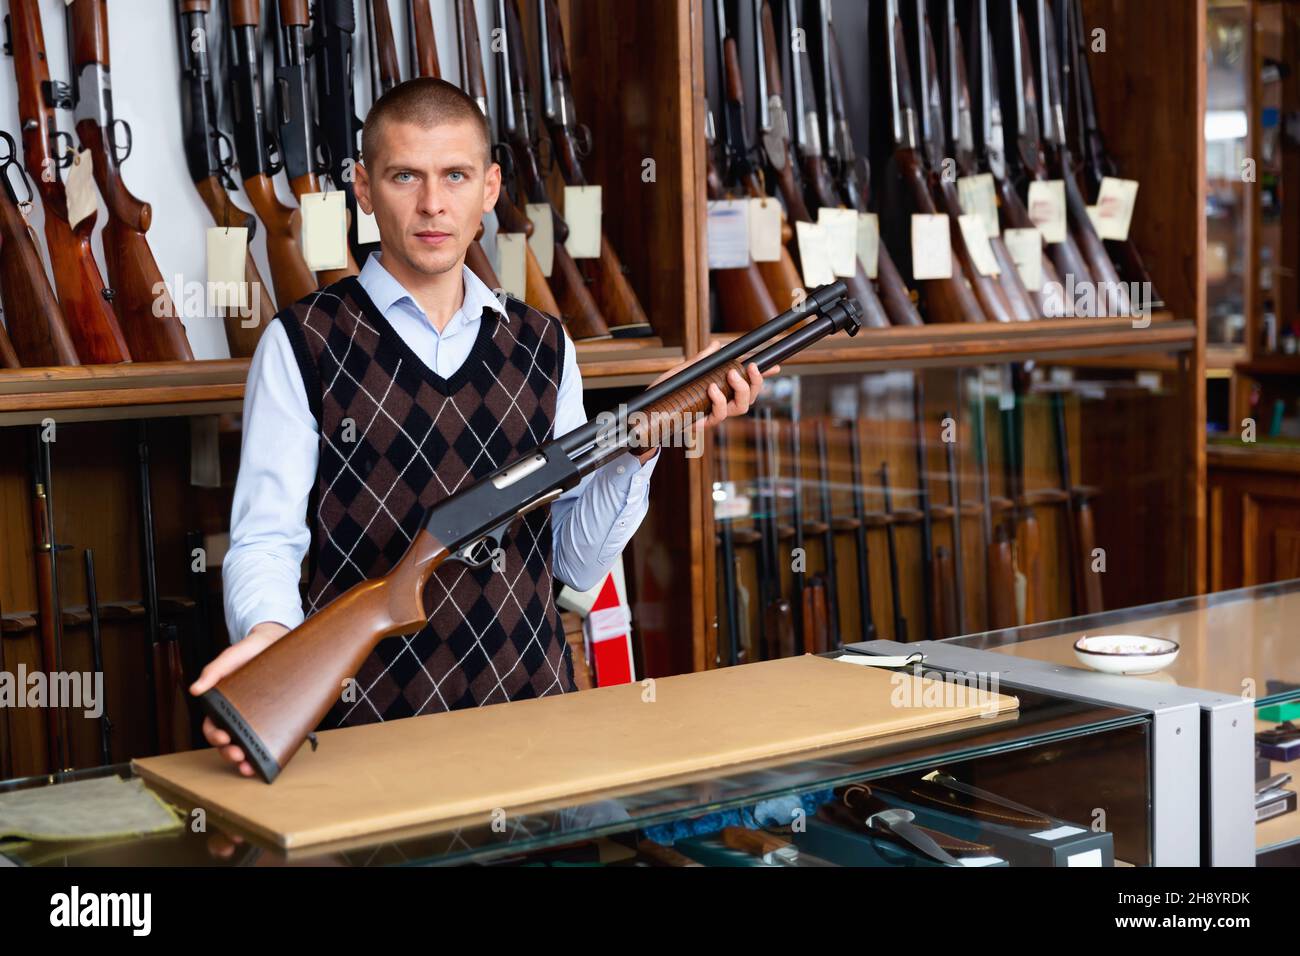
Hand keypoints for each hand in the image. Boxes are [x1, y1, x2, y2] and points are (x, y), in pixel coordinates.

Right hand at [190, 621, 288, 776]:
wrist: (273, 642)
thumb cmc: (247, 651)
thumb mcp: (229, 659)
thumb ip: (213, 672)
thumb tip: (196, 689)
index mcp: (222, 704)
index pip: (212, 726)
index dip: (214, 736)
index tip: (223, 738)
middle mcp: (237, 714)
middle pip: (228, 742)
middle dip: (230, 753)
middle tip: (239, 756)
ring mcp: (256, 717)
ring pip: (247, 745)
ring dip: (246, 759)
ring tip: (251, 765)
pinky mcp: (274, 716)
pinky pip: (268, 737)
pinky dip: (266, 751)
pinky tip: (269, 758)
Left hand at [649, 341, 780, 444]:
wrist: (647, 414)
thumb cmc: (666, 393)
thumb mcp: (684, 372)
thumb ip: (701, 360)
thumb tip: (716, 345)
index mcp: (721, 392)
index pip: (746, 384)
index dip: (761, 377)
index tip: (774, 366)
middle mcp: (721, 405)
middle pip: (749, 398)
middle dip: (753, 382)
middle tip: (746, 368)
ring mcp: (712, 415)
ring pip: (739, 408)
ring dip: (738, 390)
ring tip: (728, 376)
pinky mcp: (702, 423)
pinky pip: (717, 416)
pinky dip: (717, 402)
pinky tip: (712, 390)